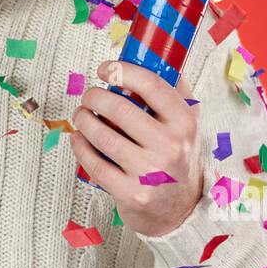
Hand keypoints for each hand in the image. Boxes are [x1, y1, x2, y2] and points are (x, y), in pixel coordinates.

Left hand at [69, 60, 203, 237]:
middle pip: (120, 109)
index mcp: (185, 123)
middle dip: (95, 96)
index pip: (152, 85)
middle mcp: (170, 147)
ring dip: (83, 120)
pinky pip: (95, 164)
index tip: (105, 69)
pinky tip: (78, 138)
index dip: (123, 71)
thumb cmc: (179, 159)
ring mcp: (150, 173)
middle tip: (88, 96)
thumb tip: (153, 56)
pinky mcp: (130, 193)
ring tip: (80, 114)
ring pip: (103, 136)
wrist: (181, 211)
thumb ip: (175, 91)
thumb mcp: (189, 124)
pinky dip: (80, 147)